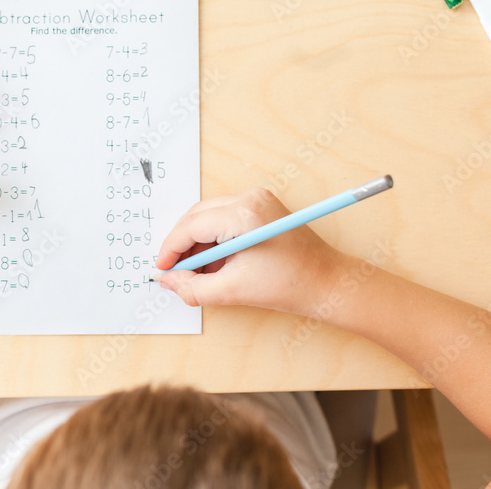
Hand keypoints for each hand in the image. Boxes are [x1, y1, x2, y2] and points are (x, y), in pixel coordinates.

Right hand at [155, 189, 354, 315]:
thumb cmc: (291, 285)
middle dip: (182, 245)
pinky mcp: (262, 207)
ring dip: (197, 244)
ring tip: (196, 273)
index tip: (161, 269)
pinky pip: (224, 219)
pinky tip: (214, 265)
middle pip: (197, 217)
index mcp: (244, 214)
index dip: (171, 249)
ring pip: (208, 217)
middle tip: (175, 272)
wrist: (329, 283)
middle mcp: (249, 198)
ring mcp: (257, 200)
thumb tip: (169, 281)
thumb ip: (194, 288)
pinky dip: (213, 240)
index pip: (191, 226)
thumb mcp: (233, 291)